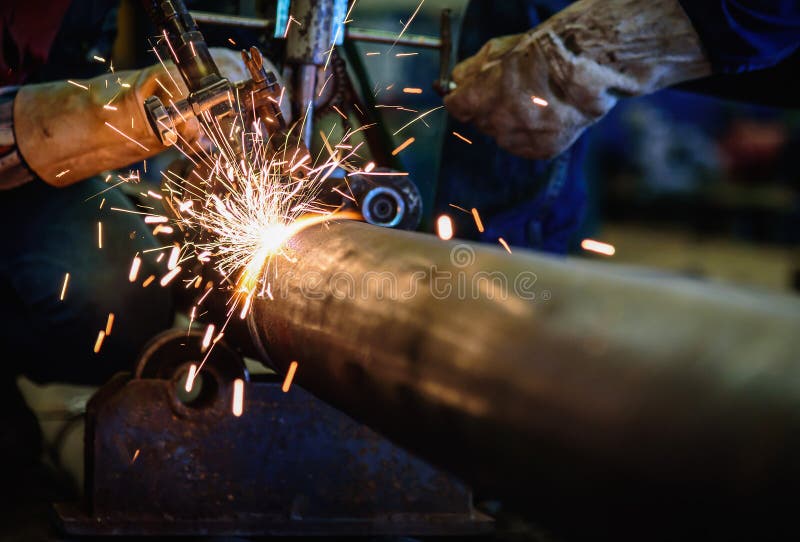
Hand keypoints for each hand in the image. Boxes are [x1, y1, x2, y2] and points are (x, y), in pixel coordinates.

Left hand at [444, 0, 710, 160]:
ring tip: (537, 100)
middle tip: (515, 90)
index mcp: (480, 99)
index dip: (464, 98)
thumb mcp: (497, 49)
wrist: (587, 67)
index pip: (457, 107)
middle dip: (492, 108)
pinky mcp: (542, 150)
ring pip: (504, 136)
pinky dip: (534, 133)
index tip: (472, 93)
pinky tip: (549, 114)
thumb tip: (453, 83)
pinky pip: (527, 145)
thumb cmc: (542, 52)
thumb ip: (470, 70)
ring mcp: (519, 140)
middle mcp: (496, 124)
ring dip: (513, 122)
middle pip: (481, 122)